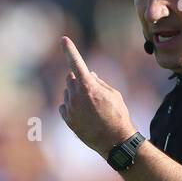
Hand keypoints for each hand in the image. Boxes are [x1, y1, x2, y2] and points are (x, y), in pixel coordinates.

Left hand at [58, 36, 136, 155]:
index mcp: (88, 85)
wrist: (114, 140)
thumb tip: (89, 75)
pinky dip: (71, 107)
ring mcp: (70, 108)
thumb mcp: (113, 94)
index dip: (69, 49)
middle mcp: (76, 95)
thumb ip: (98, 82)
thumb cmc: (118, 115)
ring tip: (92, 109)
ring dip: (76, 95)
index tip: (63, 39)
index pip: (76, 62)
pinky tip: (84, 115)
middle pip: (71, 78)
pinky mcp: (67, 119)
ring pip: (68, 93)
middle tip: (91, 91)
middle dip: (78, 80)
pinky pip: (64, 106)